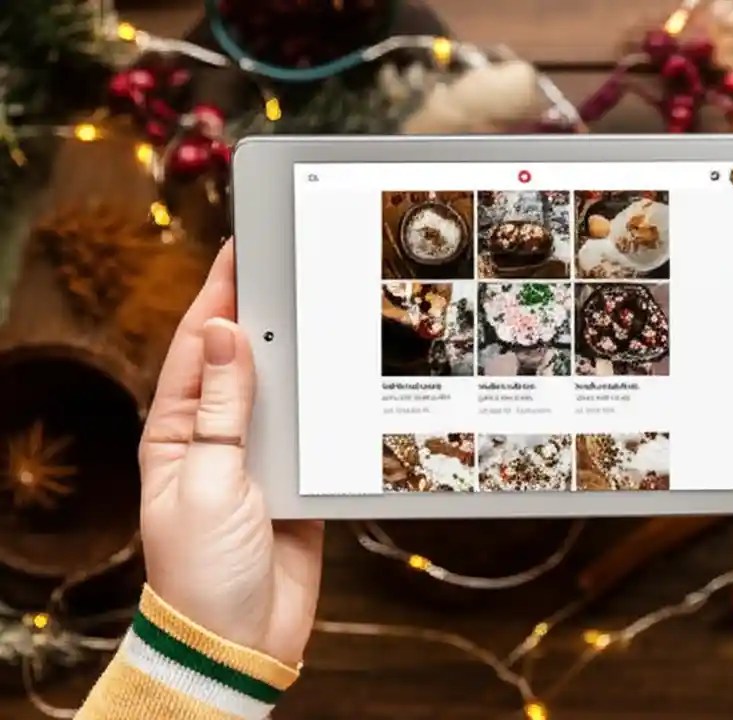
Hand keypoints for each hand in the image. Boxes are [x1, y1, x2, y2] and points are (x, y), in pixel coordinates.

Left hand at [139, 242, 323, 666]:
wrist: (241, 639)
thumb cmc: (201, 568)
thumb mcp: (205, 479)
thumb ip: (222, 407)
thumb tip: (230, 334)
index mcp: (176, 432)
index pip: (199, 349)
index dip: (218, 298)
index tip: (239, 251)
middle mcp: (217, 437)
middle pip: (245, 361)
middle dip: (266, 314)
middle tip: (294, 265)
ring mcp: (261, 458)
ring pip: (286, 391)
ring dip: (304, 356)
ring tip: (328, 307)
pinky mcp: (299, 480)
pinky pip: (317, 429)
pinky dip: (332, 403)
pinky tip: (351, 376)